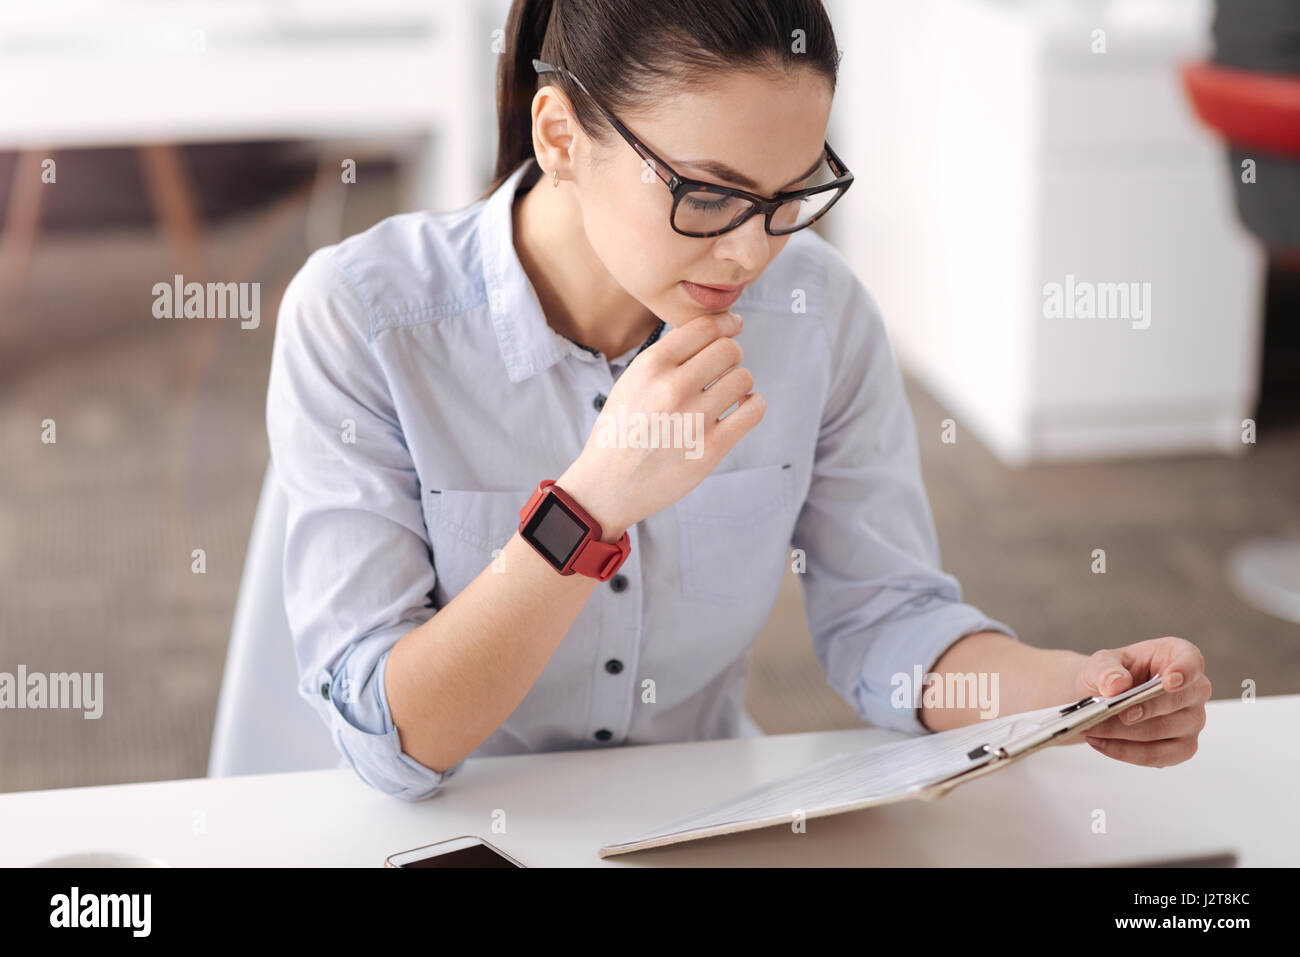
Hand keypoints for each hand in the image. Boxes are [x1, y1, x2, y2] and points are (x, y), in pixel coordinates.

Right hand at [558, 311, 763, 539]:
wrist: (607, 485)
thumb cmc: (622, 431)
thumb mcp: (631, 382)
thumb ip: (668, 357)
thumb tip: (714, 332)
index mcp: (650, 366)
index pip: (704, 327)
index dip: (726, 324)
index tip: (734, 327)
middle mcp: (672, 388)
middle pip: (729, 350)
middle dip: (731, 355)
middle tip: (724, 368)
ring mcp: (694, 419)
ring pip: (743, 378)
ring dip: (739, 382)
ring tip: (726, 394)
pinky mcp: (711, 448)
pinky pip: (753, 409)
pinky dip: (752, 404)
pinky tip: (740, 408)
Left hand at [1068, 637, 1209, 766]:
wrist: (1102, 697)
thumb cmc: (1111, 674)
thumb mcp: (1101, 663)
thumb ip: (1106, 669)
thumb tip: (1116, 685)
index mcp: (1179, 656)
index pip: (1191, 661)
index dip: (1183, 671)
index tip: (1168, 682)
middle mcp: (1194, 690)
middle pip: (1175, 702)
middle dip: (1140, 709)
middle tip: (1110, 711)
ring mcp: (1192, 721)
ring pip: (1162, 731)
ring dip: (1122, 732)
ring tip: (1091, 727)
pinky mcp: (1182, 748)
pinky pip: (1158, 756)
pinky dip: (1125, 751)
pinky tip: (1100, 743)